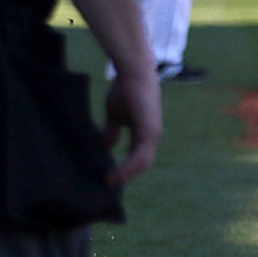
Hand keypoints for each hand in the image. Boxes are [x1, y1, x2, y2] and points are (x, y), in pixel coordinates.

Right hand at [102, 66, 162, 185]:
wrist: (133, 73)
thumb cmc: (125, 90)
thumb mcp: (115, 116)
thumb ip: (112, 131)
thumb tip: (105, 146)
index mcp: (144, 133)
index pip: (138, 156)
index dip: (125, 168)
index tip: (109, 177)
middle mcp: (152, 135)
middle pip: (141, 163)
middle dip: (125, 174)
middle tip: (108, 183)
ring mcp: (153, 133)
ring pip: (142, 162)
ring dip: (126, 174)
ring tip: (109, 181)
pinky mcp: (149, 130)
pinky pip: (140, 154)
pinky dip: (128, 166)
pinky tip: (116, 173)